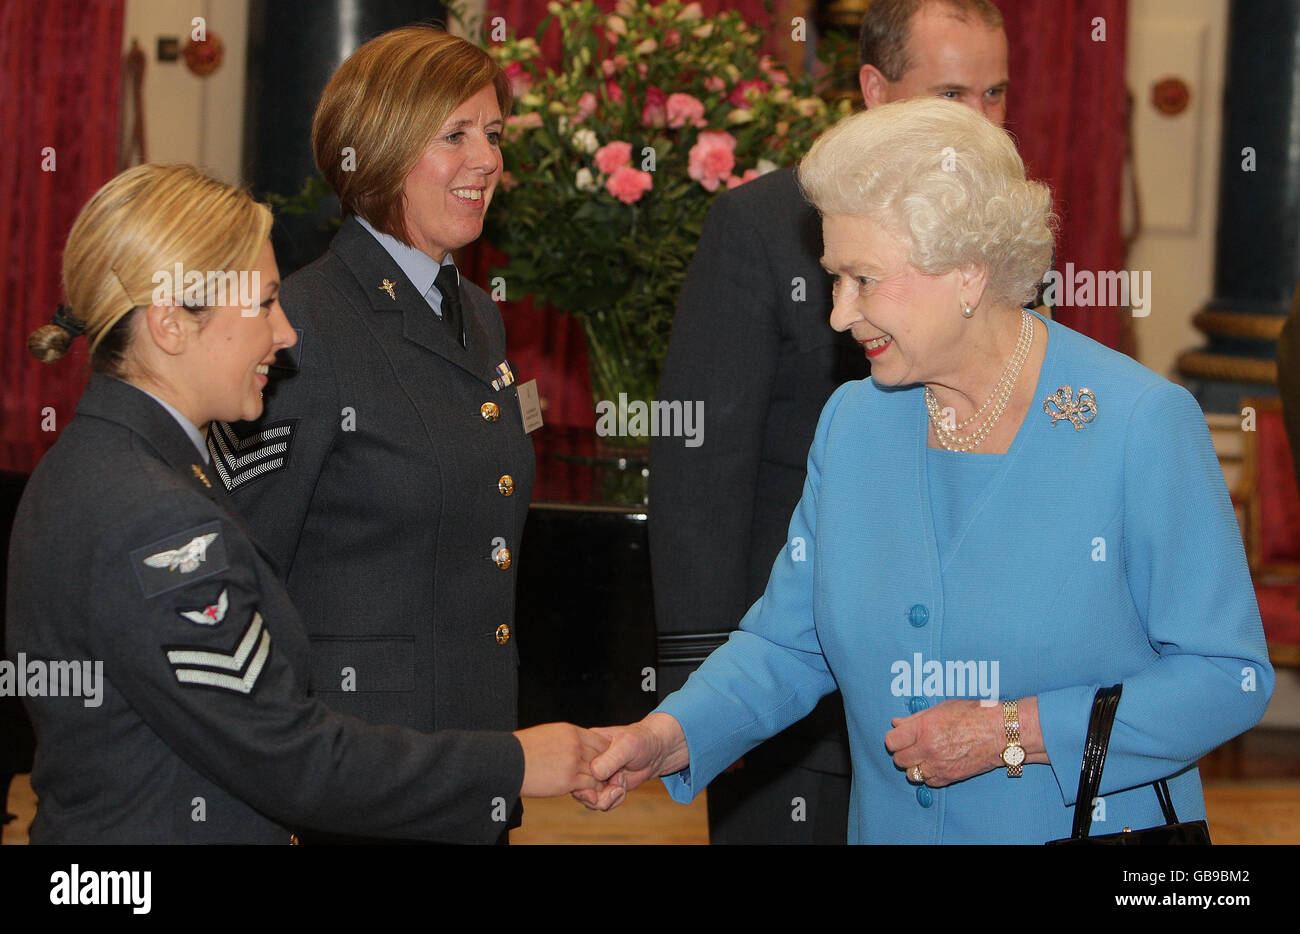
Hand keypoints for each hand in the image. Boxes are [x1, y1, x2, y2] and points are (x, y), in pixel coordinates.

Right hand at [513, 722, 610, 797]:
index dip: (603, 753)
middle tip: (603, 777)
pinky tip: (587, 792)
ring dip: (598, 780)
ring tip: (595, 786)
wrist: (506, 762)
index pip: (600, 740)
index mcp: (569, 731)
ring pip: (599, 772)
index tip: (601, 761)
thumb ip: (565, 739)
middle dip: (604, 767)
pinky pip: (591, 785)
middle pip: (602, 756)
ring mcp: (572, 762)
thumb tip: (574, 744)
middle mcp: (574, 744)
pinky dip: (592, 790)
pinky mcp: (568, 780)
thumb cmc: (522, 750)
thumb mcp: (547, 735)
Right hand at [572, 713, 688, 810]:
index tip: (599, 782)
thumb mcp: (627, 745)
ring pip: (588, 797)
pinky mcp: (605, 787)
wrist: (657, 751)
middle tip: (613, 790)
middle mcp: (588, 762)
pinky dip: (612, 801)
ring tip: (620, 788)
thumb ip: (610, 759)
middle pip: (577, 785)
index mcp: (586, 745)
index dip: (580, 778)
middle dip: (592, 794)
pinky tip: (622, 790)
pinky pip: (601, 802)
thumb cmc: (641, 740)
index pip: (572, 765)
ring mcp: (596, 776)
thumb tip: (595, 773)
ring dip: (605, 799)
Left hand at [884, 699, 1003, 786]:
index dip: (894, 739)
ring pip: (911, 775)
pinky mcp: (950, 778)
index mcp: (924, 728)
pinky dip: (929, 775)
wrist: (1000, 732)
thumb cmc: (974, 715)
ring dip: (914, 766)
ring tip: (924, 756)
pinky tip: (936, 764)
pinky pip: (928, 782)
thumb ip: (915, 718)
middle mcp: (929, 749)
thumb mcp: (941, 708)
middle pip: (898, 760)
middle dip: (902, 753)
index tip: (900, 737)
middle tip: (912, 746)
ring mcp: (939, 766)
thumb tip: (896, 723)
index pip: (891, 741)